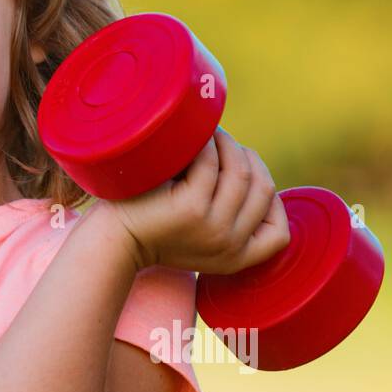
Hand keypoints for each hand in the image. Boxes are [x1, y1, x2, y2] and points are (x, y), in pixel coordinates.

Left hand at [105, 127, 291, 274]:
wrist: (111, 241)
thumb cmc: (153, 227)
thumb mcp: (199, 236)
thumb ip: (226, 217)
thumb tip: (250, 166)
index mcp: (236, 259)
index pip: (280, 232)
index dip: (269, 196)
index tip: (246, 171)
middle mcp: (230, 247)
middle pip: (263, 188)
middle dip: (246, 157)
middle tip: (220, 141)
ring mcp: (212, 229)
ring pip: (242, 171)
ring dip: (228, 143)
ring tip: (206, 132)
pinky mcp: (190, 209)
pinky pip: (210, 163)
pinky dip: (204, 142)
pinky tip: (190, 135)